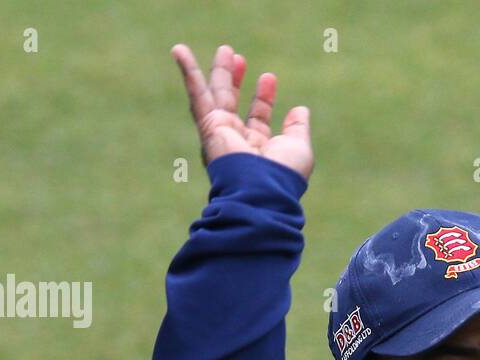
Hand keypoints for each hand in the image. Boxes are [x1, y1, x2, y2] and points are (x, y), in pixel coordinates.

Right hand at [171, 43, 312, 179]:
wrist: (263, 189)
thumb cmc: (283, 174)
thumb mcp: (298, 147)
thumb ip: (298, 128)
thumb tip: (301, 110)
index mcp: (257, 148)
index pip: (257, 117)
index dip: (263, 97)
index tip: (269, 77)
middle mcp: (236, 141)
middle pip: (232, 103)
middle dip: (234, 80)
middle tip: (237, 56)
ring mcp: (220, 134)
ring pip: (214, 96)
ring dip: (218, 73)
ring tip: (223, 49)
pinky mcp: (209, 126)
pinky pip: (196, 95)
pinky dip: (188, 72)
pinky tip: (178, 50)